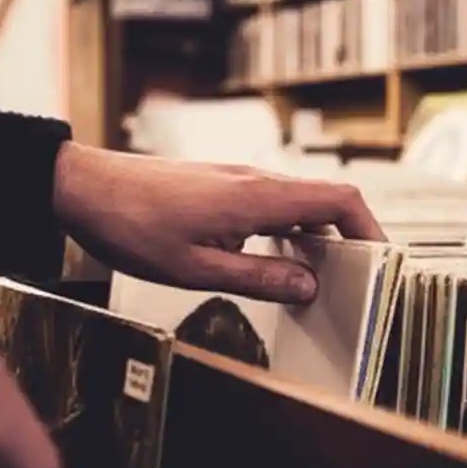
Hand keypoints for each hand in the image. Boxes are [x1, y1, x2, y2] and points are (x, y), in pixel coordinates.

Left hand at [51, 142, 386, 304]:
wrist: (82, 187)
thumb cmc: (132, 227)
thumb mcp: (197, 270)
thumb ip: (259, 280)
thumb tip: (308, 287)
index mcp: (258, 198)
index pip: (340, 200)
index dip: (372, 228)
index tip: (384, 260)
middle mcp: (256, 181)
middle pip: (327, 202)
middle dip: (350, 240)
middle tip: (355, 282)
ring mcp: (239, 180)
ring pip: (300, 205)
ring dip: (317, 239)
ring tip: (319, 281)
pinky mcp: (223, 186)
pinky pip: (273, 206)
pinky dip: (288, 233)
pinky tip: (275, 263)